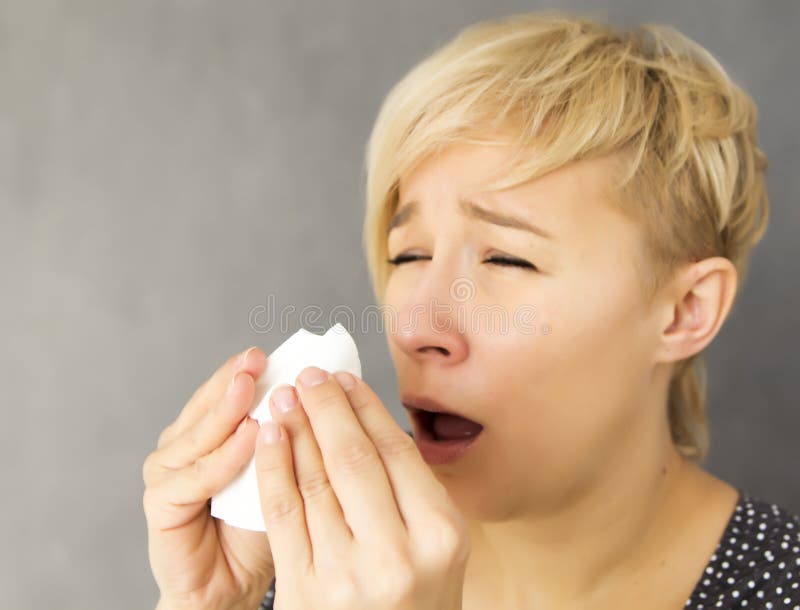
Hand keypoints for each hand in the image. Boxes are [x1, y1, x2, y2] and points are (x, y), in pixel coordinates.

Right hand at [143, 347, 274, 609]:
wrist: (229, 585)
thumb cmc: (257, 529)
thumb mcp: (277, 472)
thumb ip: (285, 436)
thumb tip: (319, 391)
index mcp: (209, 434)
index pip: (225, 393)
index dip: (245, 371)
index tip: (272, 351)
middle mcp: (183, 446)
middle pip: (207, 404)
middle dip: (233, 379)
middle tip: (257, 358)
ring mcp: (168, 472)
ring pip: (200, 433)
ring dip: (227, 409)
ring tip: (250, 386)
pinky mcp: (162, 503)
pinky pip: (197, 475)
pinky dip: (225, 455)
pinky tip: (250, 436)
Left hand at [253, 366, 469, 609]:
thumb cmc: (416, 598)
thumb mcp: (437, 546)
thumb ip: (412, 490)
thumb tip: (368, 418)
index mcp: (441, 533)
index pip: (396, 451)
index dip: (365, 407)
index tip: (345, 379)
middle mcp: (398, 554)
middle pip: (353, 457)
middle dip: (327, 407)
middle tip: (310, 374)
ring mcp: (348, 575)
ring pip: (314, 479)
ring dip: (296, 429)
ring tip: (284, 398)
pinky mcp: (305, 591)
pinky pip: (284, 513)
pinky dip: (273, 468)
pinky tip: (269, 438)